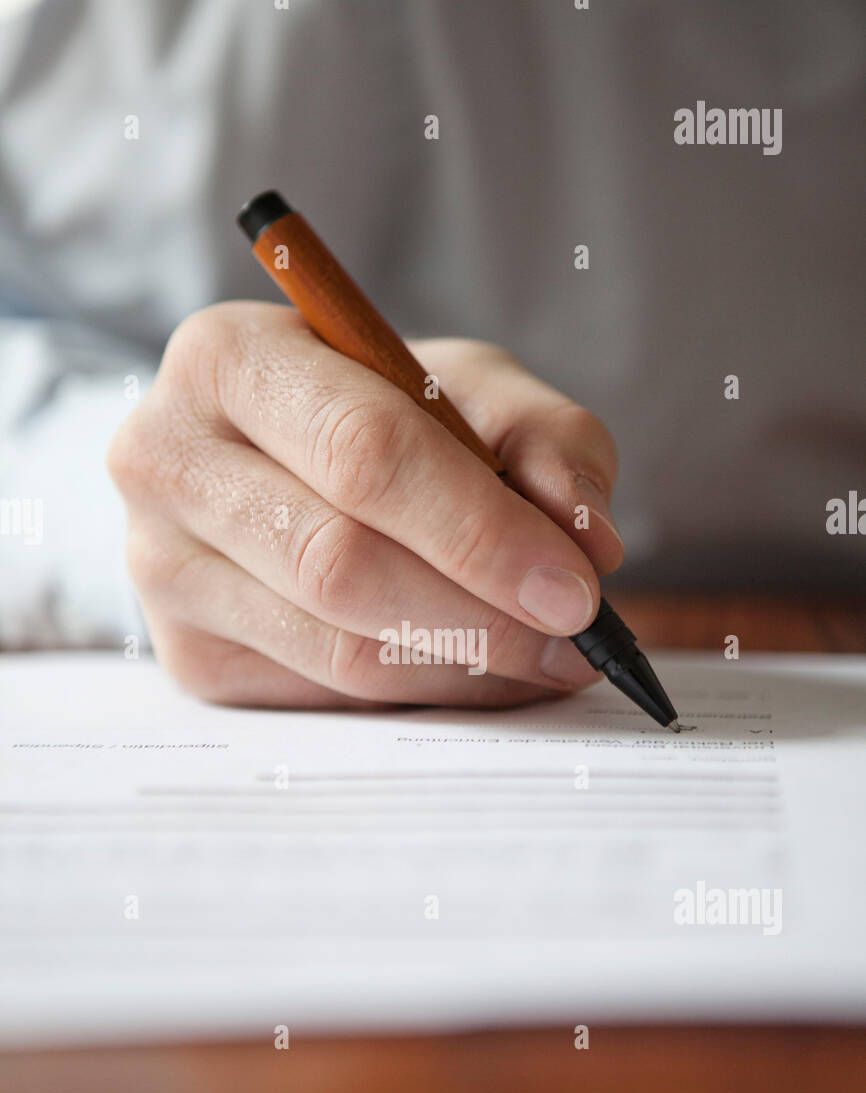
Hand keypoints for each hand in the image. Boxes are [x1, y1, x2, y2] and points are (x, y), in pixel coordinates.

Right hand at [108, 303, 622, 708]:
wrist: (273, 463)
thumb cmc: (376, 412)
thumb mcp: (466, 388)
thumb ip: (545, 440)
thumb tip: (589, 541)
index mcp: (227, 359)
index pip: (363, 452)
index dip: (480, 529)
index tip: (577, 590)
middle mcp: (164, 461)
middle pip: (339, 563)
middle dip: (481, 615)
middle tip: (578, 642)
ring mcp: (161, 570)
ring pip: (337, 650)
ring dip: (465, 669)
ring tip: (548, 660)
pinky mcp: (187, 656)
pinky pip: (327, 697)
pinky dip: (422, 695)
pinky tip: (478, 672)